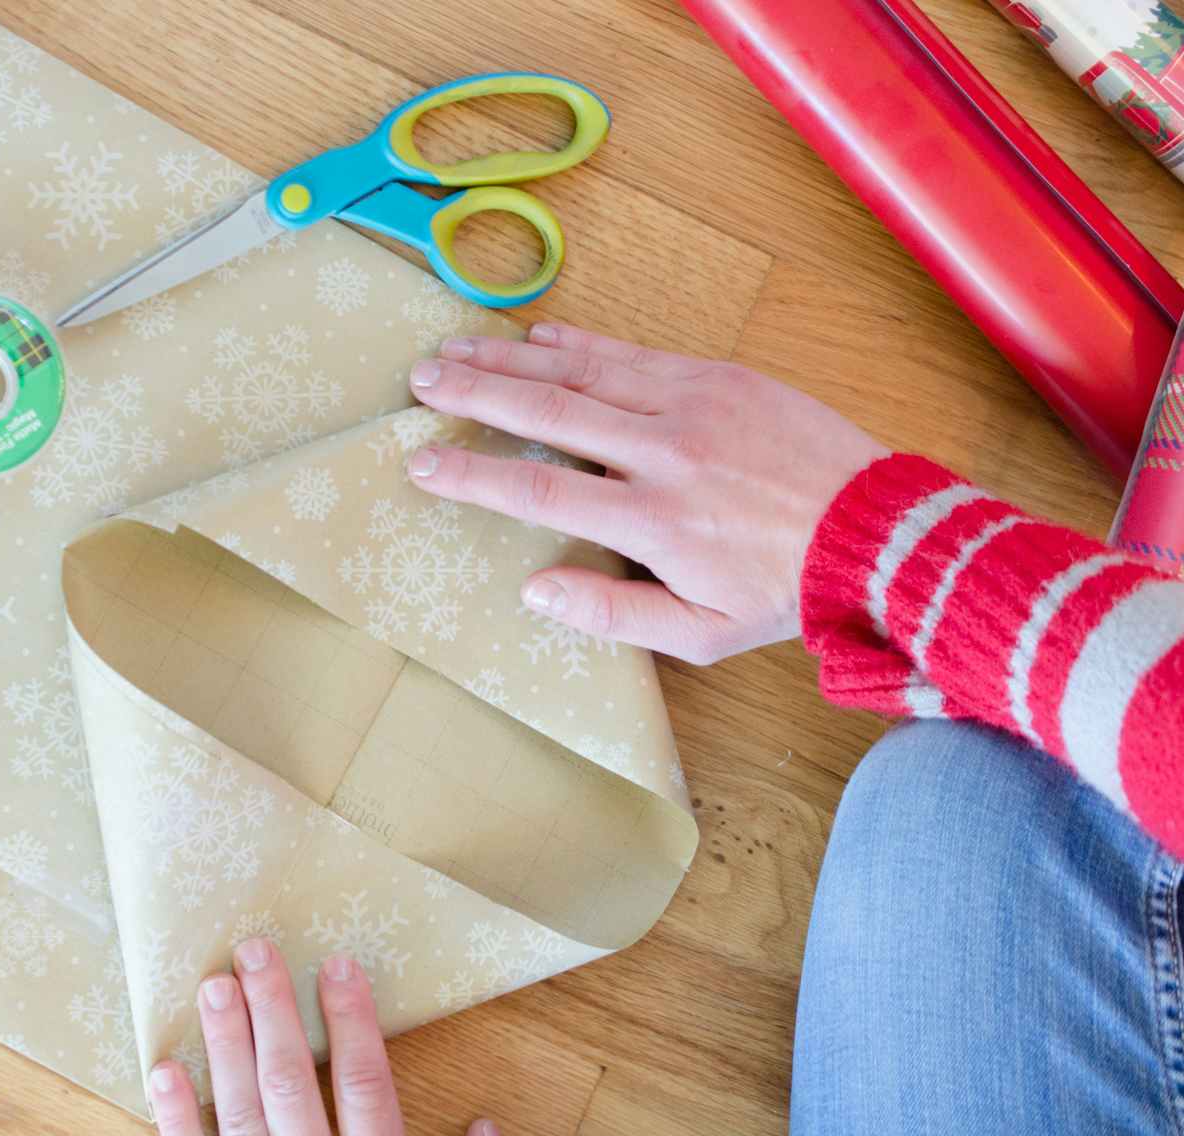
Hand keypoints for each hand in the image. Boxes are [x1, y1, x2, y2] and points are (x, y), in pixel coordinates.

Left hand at [148, 938, 523, 1135]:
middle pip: (293, 1089)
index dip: (351, 1022)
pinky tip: (162, 1075)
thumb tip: (485, 1130)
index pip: (366, 1089)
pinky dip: (175, 1126)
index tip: (337, 963)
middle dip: (273, 1015)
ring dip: (223, 1052)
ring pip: (240, 1123)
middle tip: (252, 949)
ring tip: (211, 989)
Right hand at [405, 325, 887, 664]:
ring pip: (582, 370)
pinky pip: (632, 352)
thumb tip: (534, 590)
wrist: (880, 530)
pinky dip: (579, 341)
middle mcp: (664, 453)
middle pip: (547, 413)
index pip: (539, 493)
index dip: (473, 476)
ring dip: (511, 358)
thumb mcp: (703, 634)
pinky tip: (537, 336)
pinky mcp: (718, 376)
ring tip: (455, 348)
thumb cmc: (785, 590)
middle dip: (475, 393)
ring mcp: (692, 404)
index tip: (422, 464)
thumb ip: (613, 616)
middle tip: (420, 380)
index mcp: (654, 522)